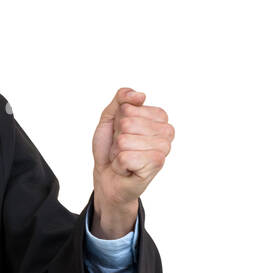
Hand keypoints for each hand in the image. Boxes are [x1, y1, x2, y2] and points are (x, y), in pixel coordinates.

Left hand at [91, 87, 172, 236]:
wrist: (107, 177)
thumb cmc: (111, 147)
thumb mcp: (110, 118)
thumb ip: (121, 99)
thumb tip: (140, 95)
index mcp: (159, 117)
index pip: (129, 106)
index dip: (118, 120)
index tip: (122, 132)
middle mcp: (166, 132)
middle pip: (128, 123)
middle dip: (117, 137)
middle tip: (122, 147)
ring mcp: (164, 148)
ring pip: (125, 140)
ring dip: (118, 151)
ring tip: (124, 158)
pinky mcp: (157, 164)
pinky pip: (126, 157)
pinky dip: (119, 164)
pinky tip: (126, 168)